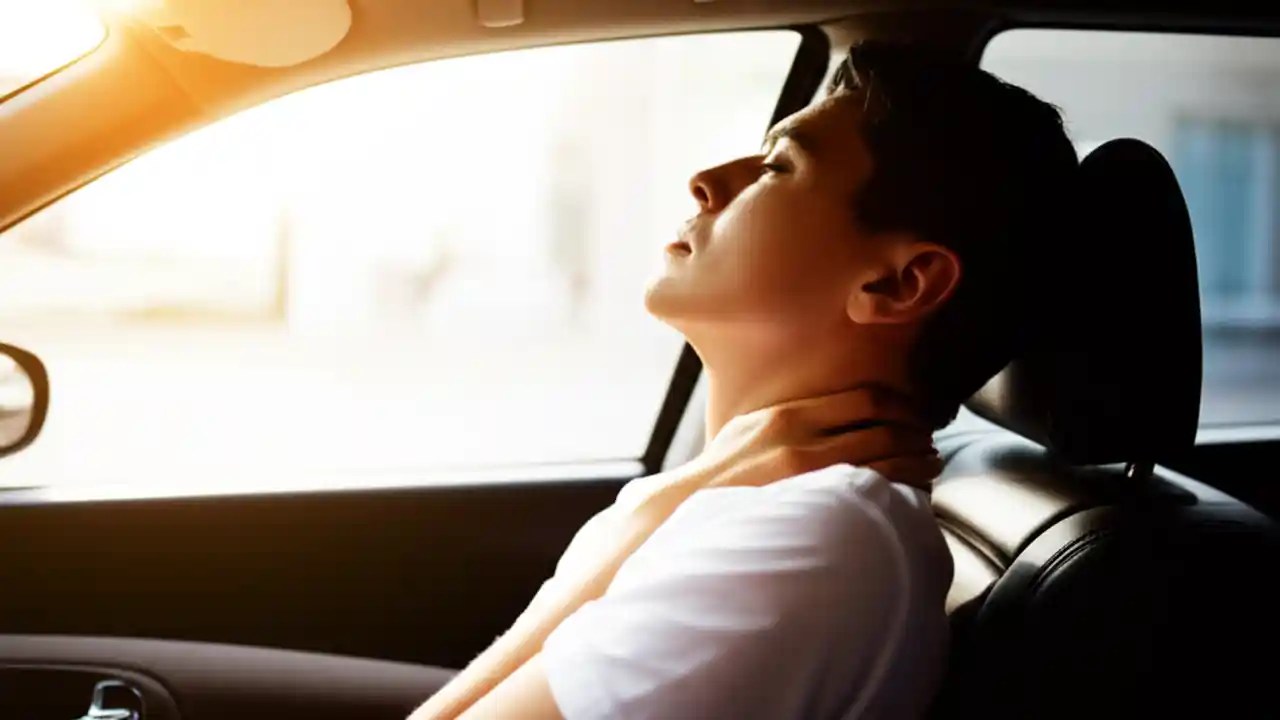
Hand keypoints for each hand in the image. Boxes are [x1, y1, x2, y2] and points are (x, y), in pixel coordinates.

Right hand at [627, 385, 933, 512]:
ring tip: (931, 465)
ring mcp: (806, 474)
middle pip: (883, 427)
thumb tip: (819, 412)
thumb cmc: (718, 477)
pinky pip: (870, 492)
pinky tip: (910, 493)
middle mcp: (800, 438)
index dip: (902, 404)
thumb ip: (784, 419)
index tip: (916, 412)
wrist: (683, 511)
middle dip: (917, 434)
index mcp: (788, 414)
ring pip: (885, 460)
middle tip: (931, 440)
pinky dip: (899, 490)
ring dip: (917, 462)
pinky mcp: (808, 505)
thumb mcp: (746, 431)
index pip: (865, 398)